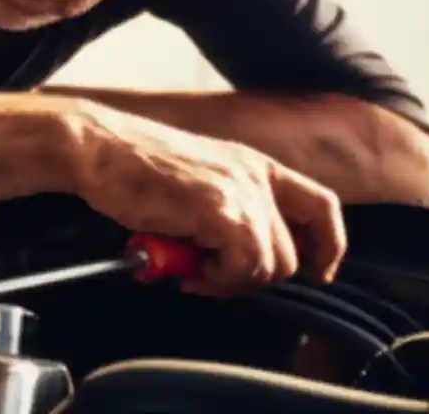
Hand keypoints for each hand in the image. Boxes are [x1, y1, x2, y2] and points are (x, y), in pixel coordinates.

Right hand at [67, 102, 346, 296]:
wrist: (100, 149)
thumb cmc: (135, 167)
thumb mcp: (201, 179)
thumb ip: (230, 208)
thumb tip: (240, 258)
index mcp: (256, 165)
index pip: (322, 206)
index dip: (328, 246)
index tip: (316, 272)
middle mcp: (257, 175)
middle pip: (291, 253)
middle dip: (254, 278)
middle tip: (211, 275)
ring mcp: (241, 192)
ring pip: (268, 266)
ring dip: (230, 280)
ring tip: (190, 268)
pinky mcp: (220, 210)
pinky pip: (242, 266)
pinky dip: (215, 278)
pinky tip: (185, 267)